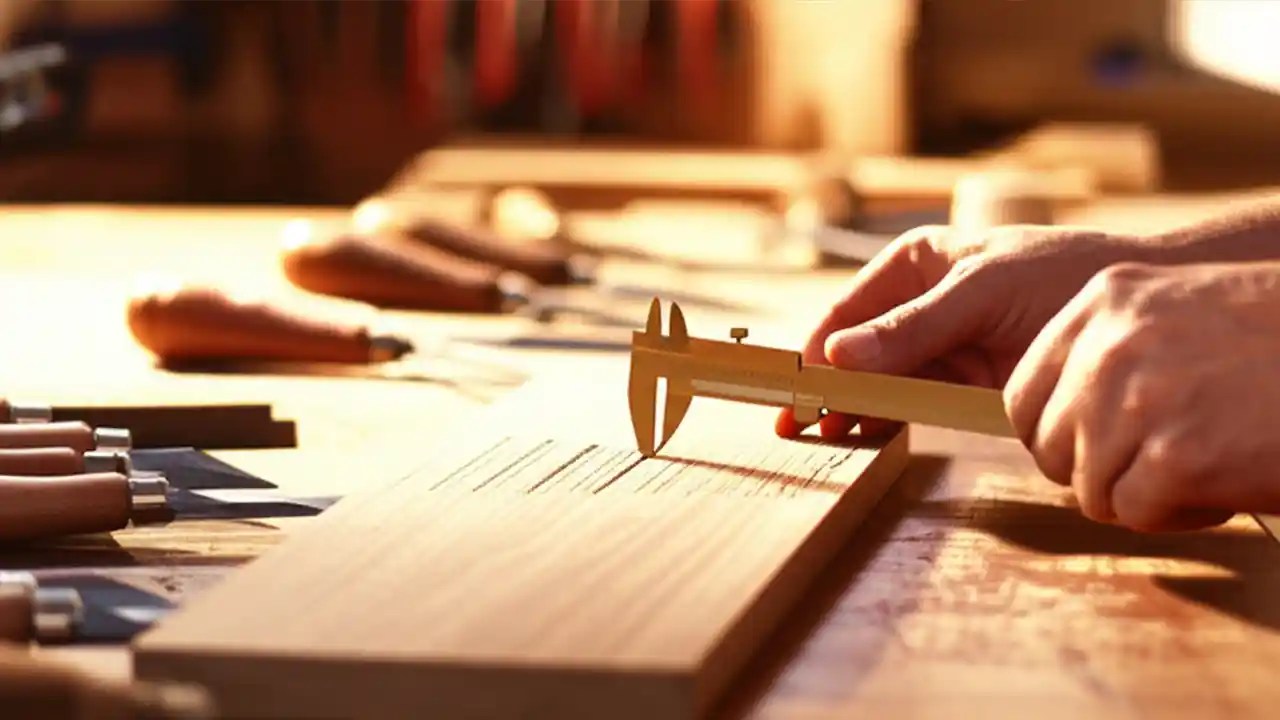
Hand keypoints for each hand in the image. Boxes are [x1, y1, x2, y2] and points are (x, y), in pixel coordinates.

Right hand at [777, 224, 1151, 437]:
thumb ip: (913, 326)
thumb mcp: (984, 292)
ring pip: (877, 381)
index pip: (845, 313)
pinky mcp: (960, 383)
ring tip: (824, 437)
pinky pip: (911, 402)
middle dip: (824, 386)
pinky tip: (865, 436)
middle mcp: (914, 305)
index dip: (815, 351)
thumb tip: (841, 356)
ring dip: (850, 408)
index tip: (794, 388)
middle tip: (797, 425)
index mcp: (911, 265)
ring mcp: (936, 347)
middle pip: (853, 351)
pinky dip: (886, 419)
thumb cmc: (1063, 275)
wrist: (1132, 309)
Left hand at [1004, 261, 1279, 531]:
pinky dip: (1180, 516)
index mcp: (1103, 301)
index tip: (1101, 447)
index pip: (1024, 394)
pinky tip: (1226, 485)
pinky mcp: (1176, 458)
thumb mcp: (1180, 315)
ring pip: (1089, 488)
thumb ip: (1111, 353)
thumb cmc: (1279, 344)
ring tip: (1207, 465)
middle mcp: (1109, 344)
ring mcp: (1139, 399)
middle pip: (1048, 448)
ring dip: (1144, 495)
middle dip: (1099, 470)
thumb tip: (1049, 424)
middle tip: (1162, 465)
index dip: (1058, 436)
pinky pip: (1136, 514)